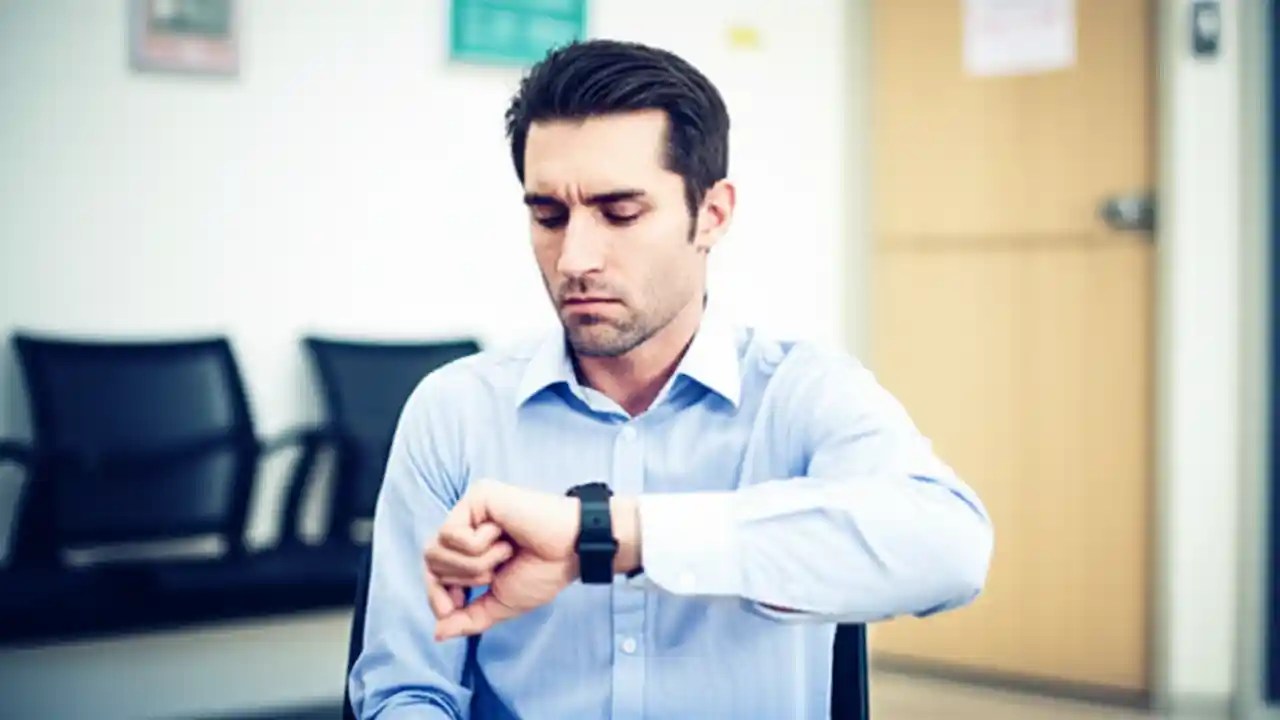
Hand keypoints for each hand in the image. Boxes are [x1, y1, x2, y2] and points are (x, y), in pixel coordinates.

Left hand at [424, 479, 579, 640]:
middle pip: (430, 560)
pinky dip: (479, 547)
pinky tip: (504, 536)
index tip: (452, 607)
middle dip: (464, 578)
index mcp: (471, 546)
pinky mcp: (477, 496)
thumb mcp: (501, 603)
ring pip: (437, 548)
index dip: (434, 593)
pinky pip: (452, 534)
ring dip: (474, 564)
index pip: (432, 569)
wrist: (571, 550)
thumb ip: (469, 618)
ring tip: (505, 552)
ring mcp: (471, 508)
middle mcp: (467, 523)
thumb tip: (437, 633)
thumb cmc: (544, 571)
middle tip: (498, 569)